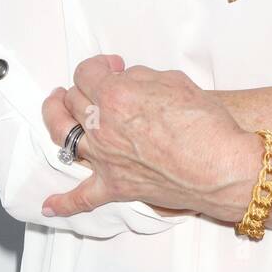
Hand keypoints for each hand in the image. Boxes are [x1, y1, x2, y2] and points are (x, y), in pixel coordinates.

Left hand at [40, 54, 245, 219]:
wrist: (222, 166)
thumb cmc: (206, 122)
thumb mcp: (175, 81)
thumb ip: (141, 78)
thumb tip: (128, 80)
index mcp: (116, 95)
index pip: (87, 72)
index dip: (99, 65)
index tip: (112, 67)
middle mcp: (102, 127)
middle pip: (72, 101)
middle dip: (82, 88)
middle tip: (95, 87)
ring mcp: (105, 159)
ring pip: (62, 136)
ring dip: (55, 119)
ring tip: (56, 110)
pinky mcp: (116, 187)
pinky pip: (82, 197)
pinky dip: (64, 202)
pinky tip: (50, 205)